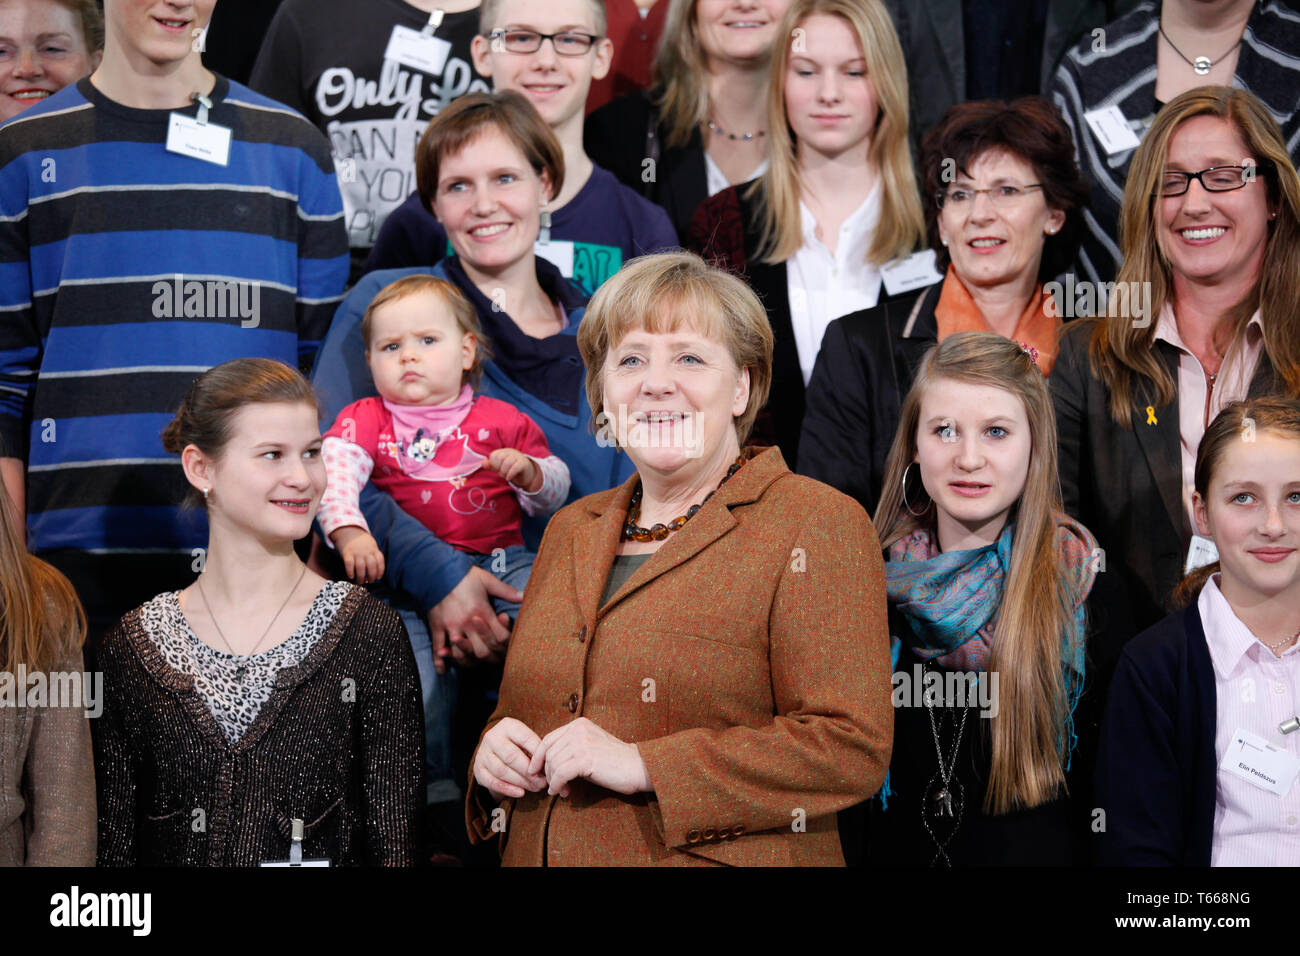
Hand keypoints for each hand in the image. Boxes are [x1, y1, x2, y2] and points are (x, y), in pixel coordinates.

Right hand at [332, 526, 384, 583]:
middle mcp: (366, 551)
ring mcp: (356, 552)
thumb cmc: (361, 542)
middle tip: (369, 582)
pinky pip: (349, 565)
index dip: (380, 571)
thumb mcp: (371, 545)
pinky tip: (351, 576)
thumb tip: (376, 572)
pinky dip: (350, 572)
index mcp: (373, 549)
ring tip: (360, 582)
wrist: (348, 530)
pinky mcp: (347, 553)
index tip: (378, 577)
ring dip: (361, 577)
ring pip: (360, 568)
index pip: (380, 561)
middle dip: (371, 576)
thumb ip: (374, 555)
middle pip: (371, 566)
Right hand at [426, 565, 522, 674]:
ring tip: (472, 663)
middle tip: (492, 659)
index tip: (506, 646)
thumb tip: (524, 596)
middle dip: (489, 657)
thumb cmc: (464, 575)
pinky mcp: (437, 627)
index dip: (505, 645)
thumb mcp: (487, 580)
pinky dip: (440, 661)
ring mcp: (451, 627)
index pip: (499, 637)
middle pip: (481, 651)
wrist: (437, 570)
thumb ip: (506, 591)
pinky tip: (442, 670)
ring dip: (466, 661)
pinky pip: (437, 648)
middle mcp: (468, 623)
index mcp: (483, 612)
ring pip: (460, 654)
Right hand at [473, 717, 547, 800]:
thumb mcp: (527, 741)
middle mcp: (492, 737)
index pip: (526, 738)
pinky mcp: (478, 770)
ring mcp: (483, 753)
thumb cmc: (519, 746)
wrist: (496, 752)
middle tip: (543, 782)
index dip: (538, 754)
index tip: (549, 767)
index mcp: (507, 725)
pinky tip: (521, 793)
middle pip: (512, 756)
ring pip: (502, 770)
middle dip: (529, 772)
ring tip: (536, 788)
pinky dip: (508, 789)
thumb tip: (552, 765)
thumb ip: (537, 749)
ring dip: (521, 782)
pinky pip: (492, 782)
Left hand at [486, 448, 540, 492]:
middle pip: (500, 458)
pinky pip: (515, 468)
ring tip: (506, 476)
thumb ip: (491, 466)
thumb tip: (482, 463)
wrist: (527, 475)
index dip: (494, 464)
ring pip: (507, 463)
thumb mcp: (500, 468)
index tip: (498, 469)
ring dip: (504, 472)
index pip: (494, 455)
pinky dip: (510, 474)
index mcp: (504, 451)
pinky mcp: (524, 463)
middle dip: (499, 468)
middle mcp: (511, 452)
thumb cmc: (511, 470)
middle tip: (503, 473)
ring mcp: (518, 457)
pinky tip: (509, 478)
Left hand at [529, 718, 651, 797]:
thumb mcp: (590, 747)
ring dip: (553, 781)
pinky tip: (562, 792)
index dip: (538, 757)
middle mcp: (578, 729)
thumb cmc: (615, 762)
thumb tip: (546, 765)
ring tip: (561, 791)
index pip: (548, 739)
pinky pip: (560, 774)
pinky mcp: (585, 758)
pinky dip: (557, 785)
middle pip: (548, 752)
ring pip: (553, 764)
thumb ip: (570, 749)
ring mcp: (581, 742)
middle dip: (546, 772)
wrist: (639, 768)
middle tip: (553, 786)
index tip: (535, 772)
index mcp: (579, 724)